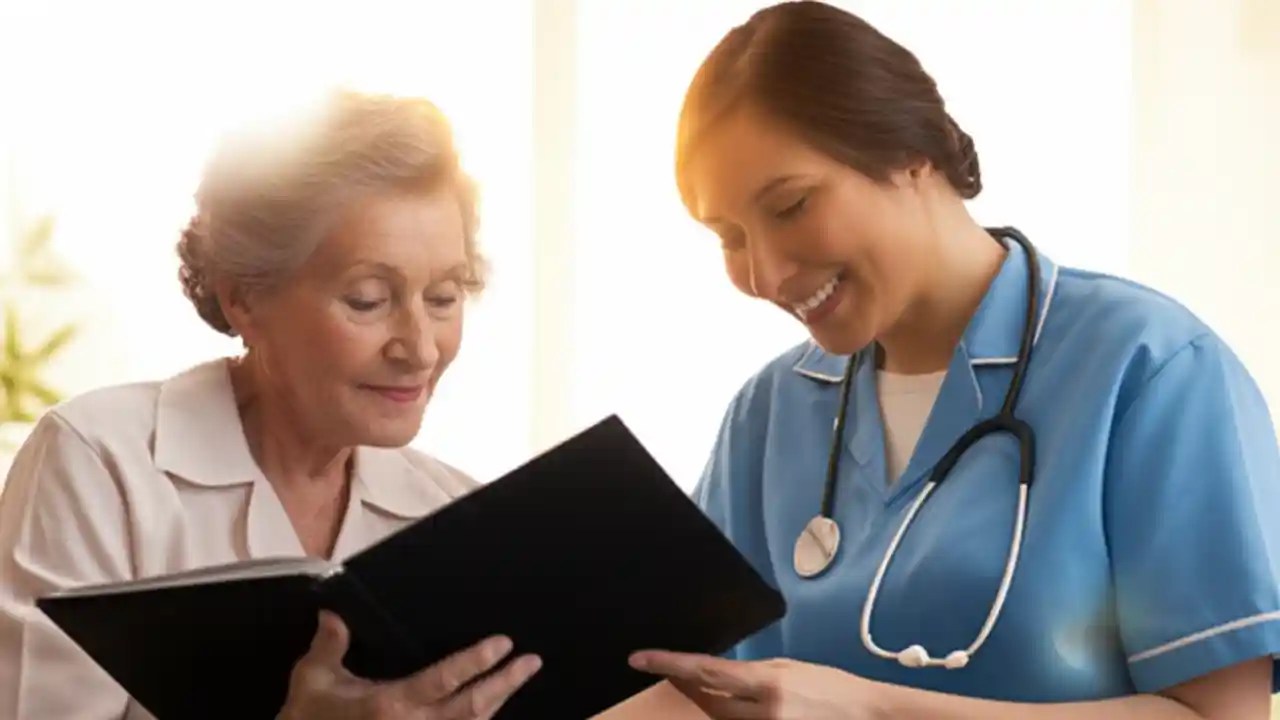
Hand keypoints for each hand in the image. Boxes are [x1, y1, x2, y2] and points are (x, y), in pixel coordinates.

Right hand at [279, 611, 541, 719]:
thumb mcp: (312, 680)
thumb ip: (329, 646)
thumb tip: (333, 612)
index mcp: (391, 704)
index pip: (445, 679)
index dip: (477, 662)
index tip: (504, 643)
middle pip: (471, 709)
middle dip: (505, 685)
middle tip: (532, 663)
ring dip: (497, 705)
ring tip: (517, 681)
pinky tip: (489, 713)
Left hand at [629, 650, 883, 719]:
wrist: (870, 716)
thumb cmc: (834, 689)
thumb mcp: (791, 669)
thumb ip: (754, 674)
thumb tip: (719, 674)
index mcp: (768, 683)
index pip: (706, 671)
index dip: (669, 664)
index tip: (639, 658)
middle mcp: (764, 713)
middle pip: (707, 703)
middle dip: (685, 687)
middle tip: (667, 671)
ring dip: (709, 707)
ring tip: (703, 691)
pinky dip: (731, 719)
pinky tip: (732, 708)